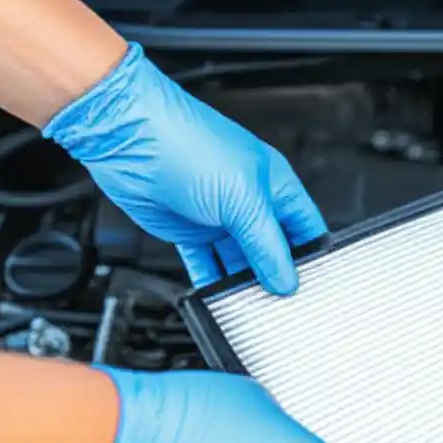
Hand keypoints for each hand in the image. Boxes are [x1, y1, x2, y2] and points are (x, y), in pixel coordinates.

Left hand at [43, 42, 326, 293]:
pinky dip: (211, 281)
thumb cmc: (188, 143)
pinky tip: (216, 295)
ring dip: (244, 282)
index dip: (312, 255)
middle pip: (273, 248)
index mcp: (274, 183)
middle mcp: (249, 199)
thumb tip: (286, 280)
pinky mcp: (189, 229)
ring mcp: (218, 215)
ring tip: (250, 304)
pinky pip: (206, 263)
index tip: (313, 285)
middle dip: (278, 274)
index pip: (305, 226)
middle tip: (282, 303)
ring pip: (239, 260)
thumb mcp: (243, 199)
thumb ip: (267, 245)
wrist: (130, 137)